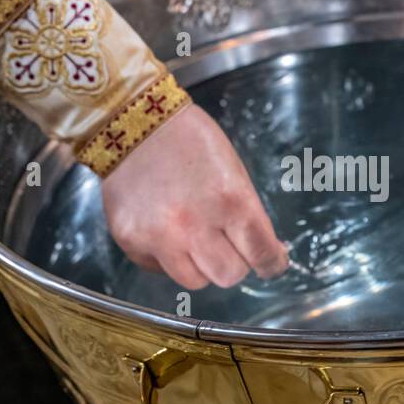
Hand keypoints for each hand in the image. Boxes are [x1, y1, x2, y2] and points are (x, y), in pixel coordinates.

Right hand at [101, 104, 289, 289]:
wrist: (134, 122)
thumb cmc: (191, 142)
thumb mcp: (233, 170)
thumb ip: (247, 214)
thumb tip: (266, 251)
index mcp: (230, 202)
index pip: (262, 254)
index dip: (272, 263)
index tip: (271, 263)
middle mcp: (194, 225)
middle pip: (228, 276)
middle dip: (234, 263)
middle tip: (228, 244)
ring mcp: (158, 237)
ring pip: (194, 281)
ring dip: (201, 265)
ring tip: (193, 236)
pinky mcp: (131, 242)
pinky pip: (161, 269)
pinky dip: (169, 257)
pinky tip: (165, 229)